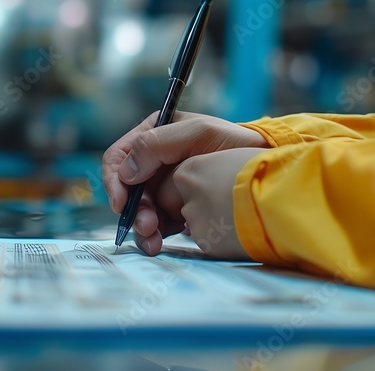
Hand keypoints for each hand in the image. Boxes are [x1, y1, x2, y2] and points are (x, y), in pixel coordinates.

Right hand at [102, 111, 268, 252]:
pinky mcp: (176, 205)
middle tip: (148, 227)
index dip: (114, 181)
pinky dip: (157, 234)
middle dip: (133, 211)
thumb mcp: (197, 133)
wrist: (260, 166)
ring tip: (155, 241)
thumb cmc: (232, 142)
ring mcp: (164, 185)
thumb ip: (157, 145)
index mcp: (152, 135)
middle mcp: (153, 161)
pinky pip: (157, 222)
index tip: (122, 203)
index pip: (118, 157)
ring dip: (143, 227)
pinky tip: (164, 241)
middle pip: (128, 189)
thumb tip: (126, 172)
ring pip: (140, 209)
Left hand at [172, 147, 267, 259]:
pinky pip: (210, 242)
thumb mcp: (236, 154)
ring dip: (213, 223)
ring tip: (242, 216)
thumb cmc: (270, 171)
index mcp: (192, 168)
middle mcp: (188, 194)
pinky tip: (244, 230)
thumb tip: (206, 171)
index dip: (193, 187)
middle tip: (226, 206)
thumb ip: (215, 165)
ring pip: (196, 225)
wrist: (288, 197)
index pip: (176, 181)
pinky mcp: (208, 243)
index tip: (214, 189)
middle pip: (179, 205)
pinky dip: (223, 239)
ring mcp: (196, 221)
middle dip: (195, 208)